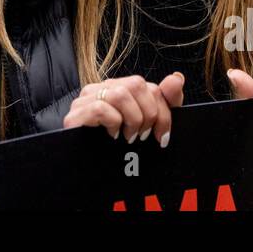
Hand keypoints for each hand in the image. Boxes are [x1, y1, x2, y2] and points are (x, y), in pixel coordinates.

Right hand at [63, 72, 184, 146]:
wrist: (90, 174)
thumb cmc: (121, 149)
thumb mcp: (149, 126)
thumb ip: (165, 102)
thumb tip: (177, 77)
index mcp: (118, 89)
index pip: (146, 85)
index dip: (161, 110)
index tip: (163, 135)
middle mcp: (100, 89)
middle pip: (135, 84)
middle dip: (149, 114)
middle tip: (146, 136)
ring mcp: (85, 101)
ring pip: (119, 94)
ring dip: (133, 120)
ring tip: (130, 137)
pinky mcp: (75, 115)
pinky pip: (101, 108)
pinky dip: (114, 124)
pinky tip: (114, 137)